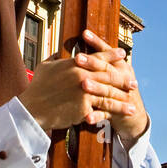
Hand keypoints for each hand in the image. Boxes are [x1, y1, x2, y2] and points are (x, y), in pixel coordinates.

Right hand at [18, 31, 142, 134]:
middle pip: (108, 76)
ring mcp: (84, 92)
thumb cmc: (37, 87)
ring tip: (133, 104)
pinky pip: (101, 109)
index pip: (97, 57)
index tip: (123, 54)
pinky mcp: (84, 107)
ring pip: (109, 94)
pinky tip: (122, 114)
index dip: (112, 55)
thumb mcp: (46, 67)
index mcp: (74, 64)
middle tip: (134, 83)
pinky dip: (114, 112)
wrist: (32, 108)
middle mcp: (82, 76)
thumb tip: (62, 53)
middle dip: (123, 79)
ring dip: (123, 99)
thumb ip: (57, 59)